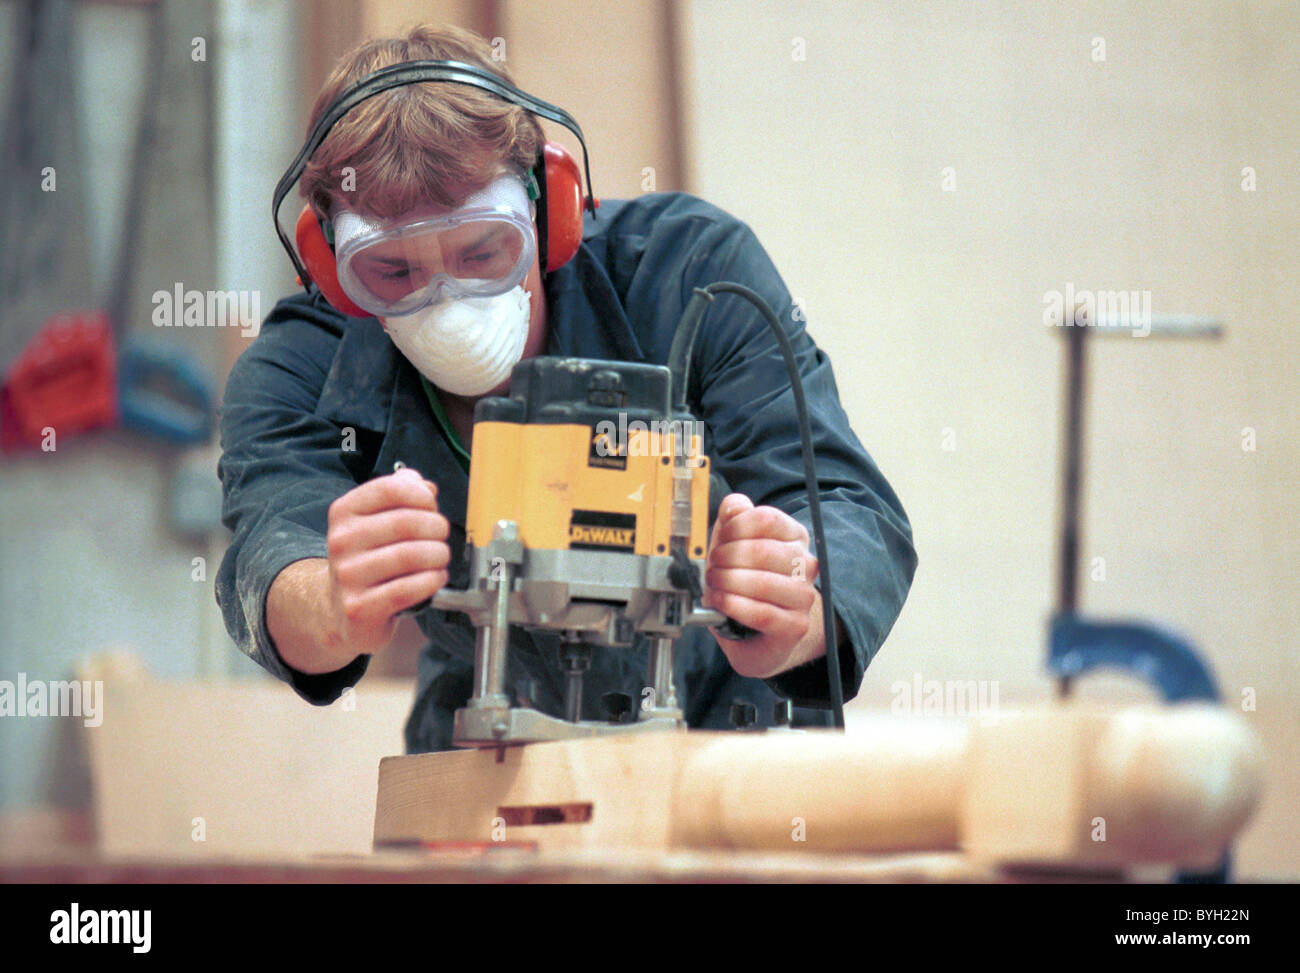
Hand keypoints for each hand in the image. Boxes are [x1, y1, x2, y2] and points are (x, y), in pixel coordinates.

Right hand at [324, 468, 449, 655]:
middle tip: (441, 536)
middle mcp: (341, 541)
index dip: (422, 496)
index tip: (432, 507)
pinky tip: (435, 578)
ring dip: (438, 555)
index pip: (390, 489)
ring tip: (440, 558)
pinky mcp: (360, 608)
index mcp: (344, 512)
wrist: (342, 609)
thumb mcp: (375, 521)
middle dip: (437, 528)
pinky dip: (432, 581)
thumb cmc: (368, 560)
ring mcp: (348, 576)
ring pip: (410, 556)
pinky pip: (408, 589)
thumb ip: (400, 495)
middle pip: (406, 523)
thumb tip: (426, 486)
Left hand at [703, 493, 822, 678]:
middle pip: (762, 550)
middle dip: (726, 558)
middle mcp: (805, 564)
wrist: (758, 631)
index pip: (767, 519)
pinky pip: (762, 613)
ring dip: (728, 583)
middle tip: (712, 567)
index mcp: (793, 536)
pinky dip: (734, 605)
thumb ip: (732, 518)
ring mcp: (803, 596)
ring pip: (763, 582)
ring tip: (714, 585)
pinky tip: (720, 601)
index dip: (735, 528)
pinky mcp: (795, 625)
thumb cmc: (744, 581)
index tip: (720, 539)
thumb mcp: (733, 543)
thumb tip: (734, 505)